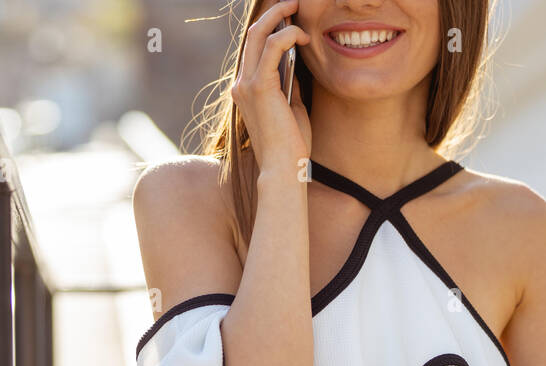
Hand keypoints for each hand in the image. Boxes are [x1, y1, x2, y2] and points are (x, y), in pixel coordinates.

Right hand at [231, 0, 311, 175]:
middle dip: (274, 12)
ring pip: (258, 34)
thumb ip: (288, 84)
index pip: (254, 48)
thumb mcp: (291, 108)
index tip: (290, 16)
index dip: (270, 27)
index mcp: (247, 89)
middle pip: (253, 34)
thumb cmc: (291, 146)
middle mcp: (241, 84)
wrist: (283, 169)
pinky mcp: (259, 87)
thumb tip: (295, 62)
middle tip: (294, 1)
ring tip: (298, 8)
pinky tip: (303, 36)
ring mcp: (247, 84)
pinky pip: (272, 47)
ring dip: (279, 17)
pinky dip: (288, 35)